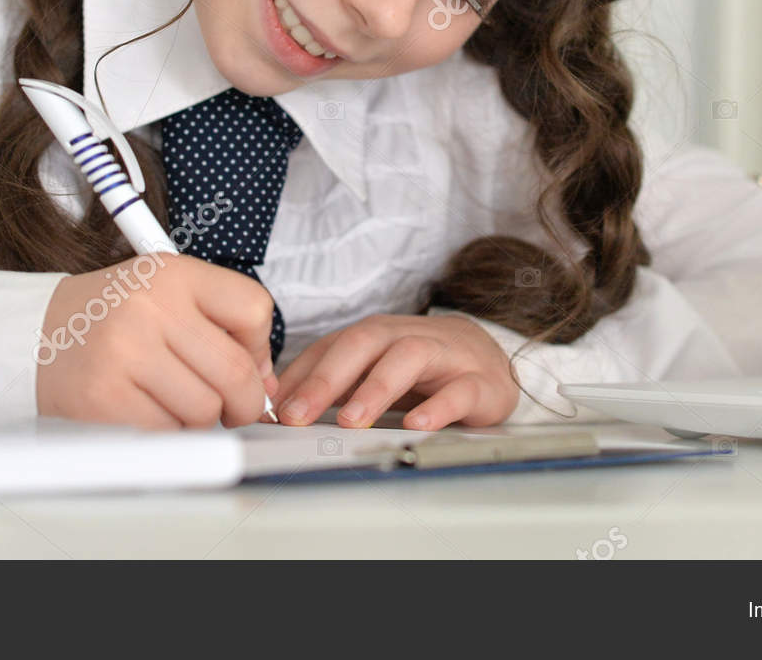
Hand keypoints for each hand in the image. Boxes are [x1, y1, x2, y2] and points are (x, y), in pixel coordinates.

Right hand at [35, 251, 278, 428]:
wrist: (34, 334)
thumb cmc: (113, 318)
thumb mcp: (167, 296)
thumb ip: (221, 328)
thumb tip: (267, 387)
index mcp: (172, 274)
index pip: (254, 309)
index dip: (260, 348)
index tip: (248, 364)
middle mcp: (148, 308)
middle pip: (235, 372)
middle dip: (244, 402)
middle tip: (231, 409)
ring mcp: (123, 353)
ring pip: (204, 411)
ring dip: (200, 421)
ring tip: (173, 402)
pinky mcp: (102, 399)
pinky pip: (166, 435)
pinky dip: (166, 435)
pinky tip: (146, 413)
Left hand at [274, 313, 518, 430]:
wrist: (490, 360)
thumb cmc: (424, 368)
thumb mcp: (372, 370)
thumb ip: (331, 384)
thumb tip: (278, 406)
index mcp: (376, 334)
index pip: (331, 347)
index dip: (299, 376)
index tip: (271, 410)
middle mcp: (406, 336)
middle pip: (363, 343)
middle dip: (326, 379)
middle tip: (297, 416)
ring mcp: (445, 355)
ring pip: (408, 358)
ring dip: (376, 388)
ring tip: (351, 420)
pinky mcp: (478, 382)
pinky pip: (458, 391)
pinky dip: (437, 407)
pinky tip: (416, 425)